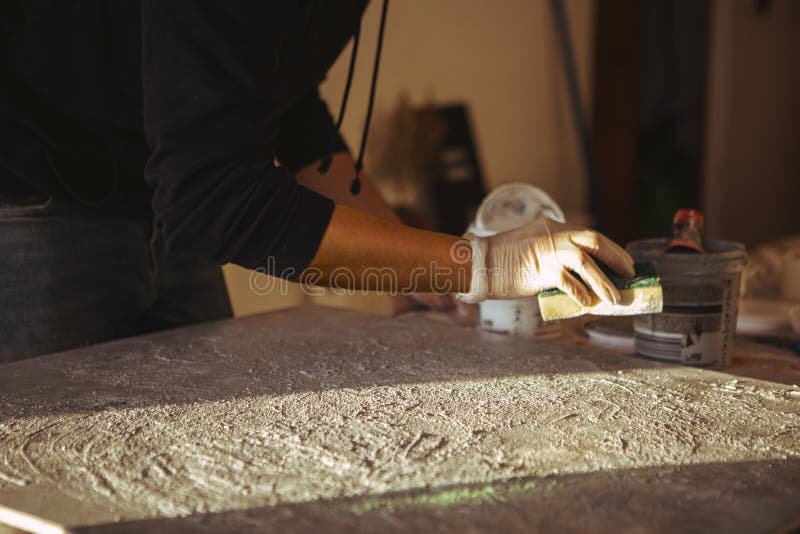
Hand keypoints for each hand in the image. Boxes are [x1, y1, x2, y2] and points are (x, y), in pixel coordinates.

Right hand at [460, 218, 634, 304]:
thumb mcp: (534, 250)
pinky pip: (568, 281)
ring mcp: (547, 250)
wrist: (478, 264)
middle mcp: (553, 234)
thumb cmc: (503, 262)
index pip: (590, 235)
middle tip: (630, 274)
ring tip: (615, 298)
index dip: (612, 249)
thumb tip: (580, 276)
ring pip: (586, 262)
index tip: (625, 262)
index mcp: (553, 227)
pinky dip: (581, 293)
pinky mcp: (540, 269)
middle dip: (617, 259)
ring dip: (604, 281)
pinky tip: (587, 303)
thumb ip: (555, 257)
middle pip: (594, 241)